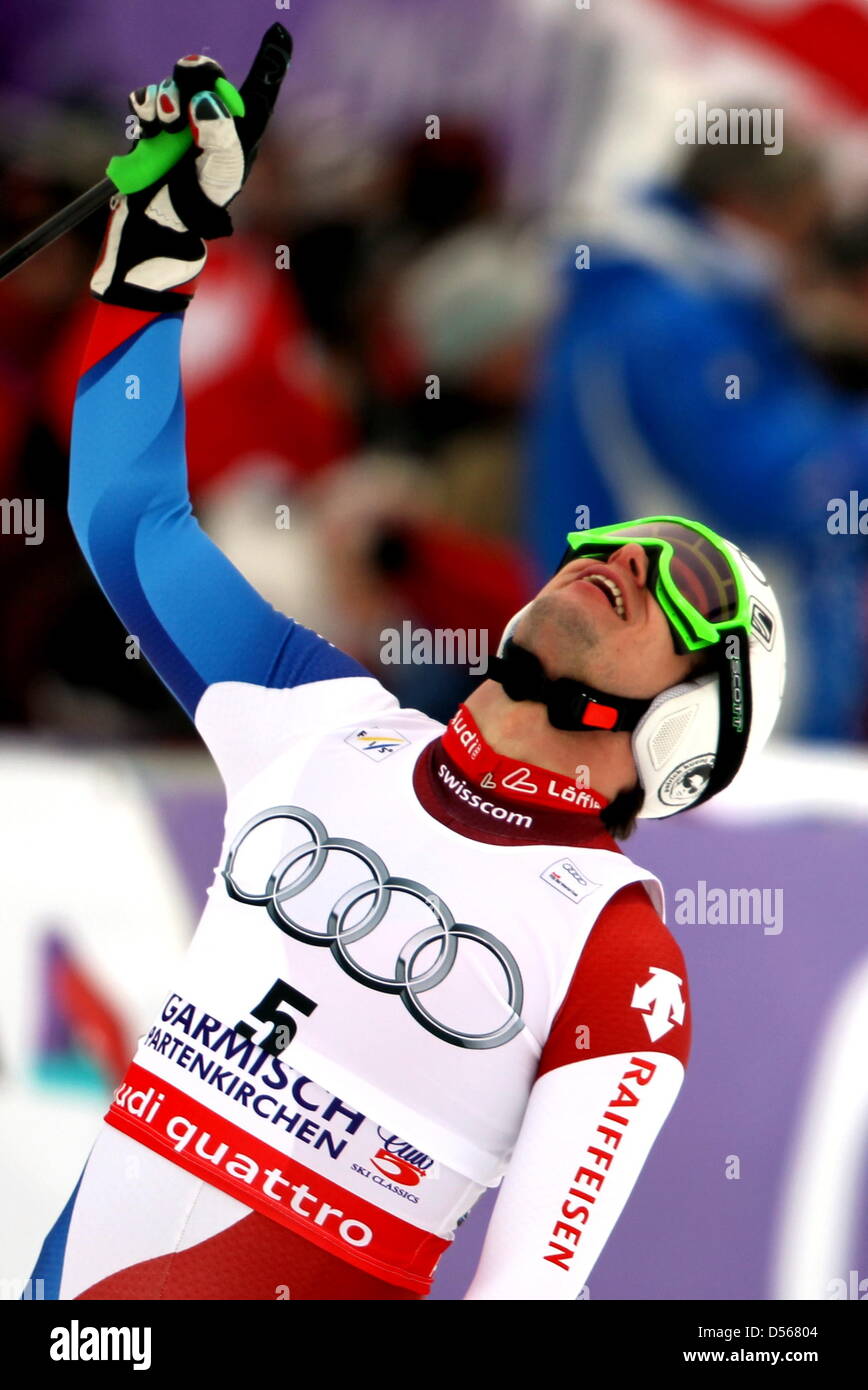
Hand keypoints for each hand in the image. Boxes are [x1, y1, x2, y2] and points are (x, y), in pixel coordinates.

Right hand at [92, 30, 290, 311]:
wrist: (149, 239)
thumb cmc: (192, 216)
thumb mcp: (216, 177)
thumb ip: (219, 134)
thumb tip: (205, 99)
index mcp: (240, 140)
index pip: (259, 92)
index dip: (270, 61)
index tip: (279, 32)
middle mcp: (212, 131)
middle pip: (208, 78)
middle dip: (197, 72)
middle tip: (188, 75)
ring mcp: (181, 132)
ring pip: (174, 87)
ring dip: (166, 97)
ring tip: (164, 122)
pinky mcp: (152, 136)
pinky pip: (147, 101)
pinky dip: (144, 106)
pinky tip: (146, 123)